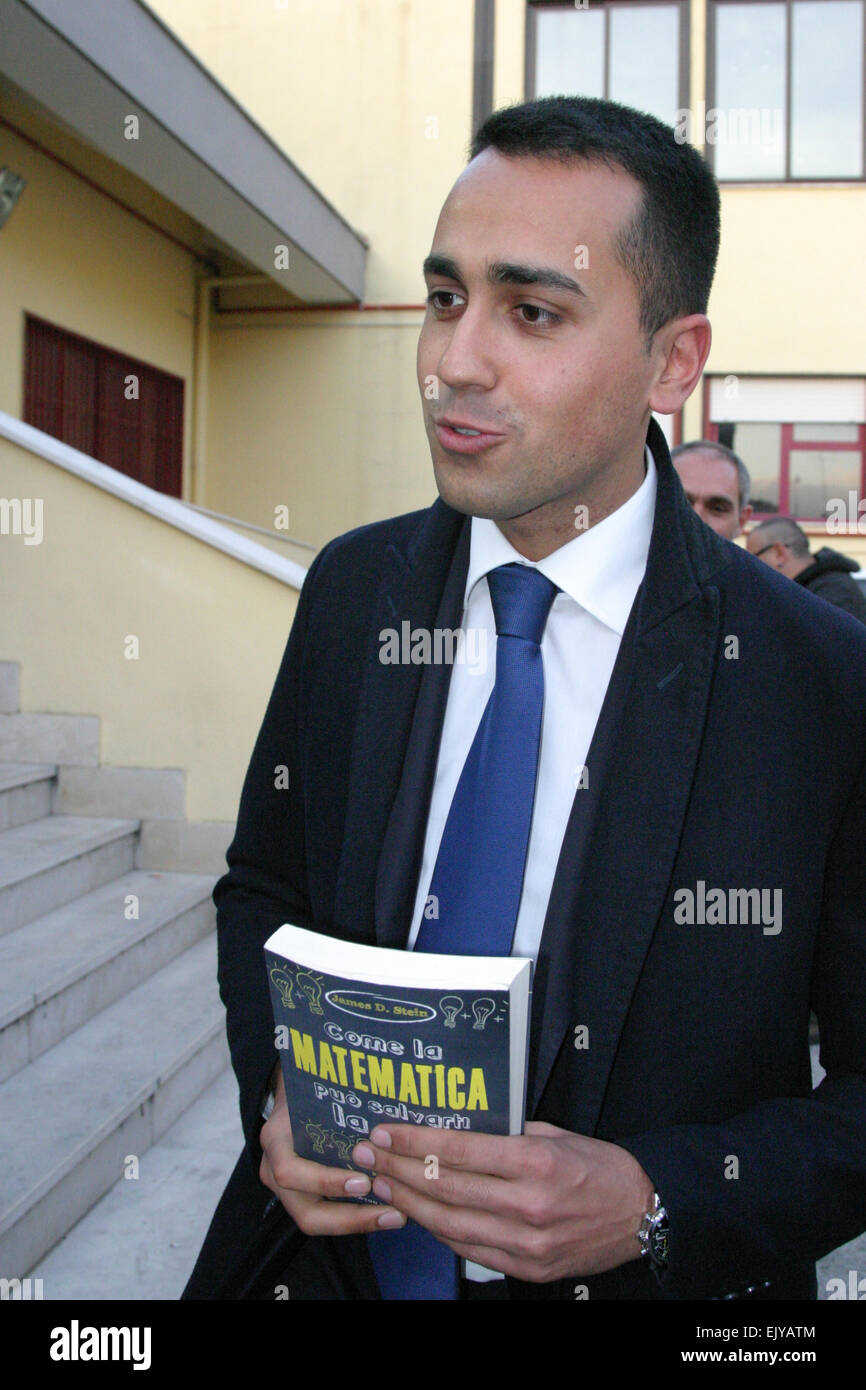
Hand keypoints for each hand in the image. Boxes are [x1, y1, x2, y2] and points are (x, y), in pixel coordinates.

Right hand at [259, 1066, 406, 1235]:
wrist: (292, 1094)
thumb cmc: (309, 1091)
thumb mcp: (317, 1092)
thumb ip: (340, 1108)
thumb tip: (383, 1119)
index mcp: (275, 1142)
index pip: (291, 1173)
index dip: (326, 1182)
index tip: (365, 1183)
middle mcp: (273, 1171)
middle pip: (307, 1213)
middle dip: (352, 1218)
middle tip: (394, 1214)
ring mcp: (284, 1190)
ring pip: (319, 1220)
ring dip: (359, 1221)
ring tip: (397, 1215)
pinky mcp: (300, 1196)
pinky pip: (327, 1213)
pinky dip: (356, 1214)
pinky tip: (387, 1210)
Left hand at [352, 1121, 654, 1281]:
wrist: (642, 1214)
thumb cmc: (599, 1167)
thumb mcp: (554, 1133)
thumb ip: (507, 1133)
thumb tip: (457, 1129)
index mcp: (534, 1162)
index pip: (457, 1151)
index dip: (413, 1141)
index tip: (383, 1133)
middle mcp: (527, 1205)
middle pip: (445, 1188)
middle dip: (398, 1170)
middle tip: (367, 1156)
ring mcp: (526, 1242)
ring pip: (450, 1223)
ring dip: (409, 1204)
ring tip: (381, 1186)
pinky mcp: (528, 1268)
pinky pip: (470, 1250)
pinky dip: (440, 1232)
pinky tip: (418, 1215)